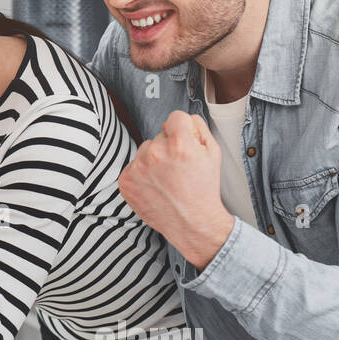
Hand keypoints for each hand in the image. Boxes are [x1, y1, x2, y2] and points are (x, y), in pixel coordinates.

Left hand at [117, 110, 234, 270]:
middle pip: (159, 135)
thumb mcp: (213, 153)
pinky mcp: (126, 181)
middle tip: (178, 169)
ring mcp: (138, 168)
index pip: (175, 116)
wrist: (191, 222)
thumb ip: (198, 127)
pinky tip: (156, 186)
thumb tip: (183, 119)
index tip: (185, 142)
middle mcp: (156, 153)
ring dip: (153, 160)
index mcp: (179, 144)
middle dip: (168, 147)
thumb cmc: (203, 189)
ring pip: (145, 150)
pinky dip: (142, 174)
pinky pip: (133, 165)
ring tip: (167, 179)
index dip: (183, 129)